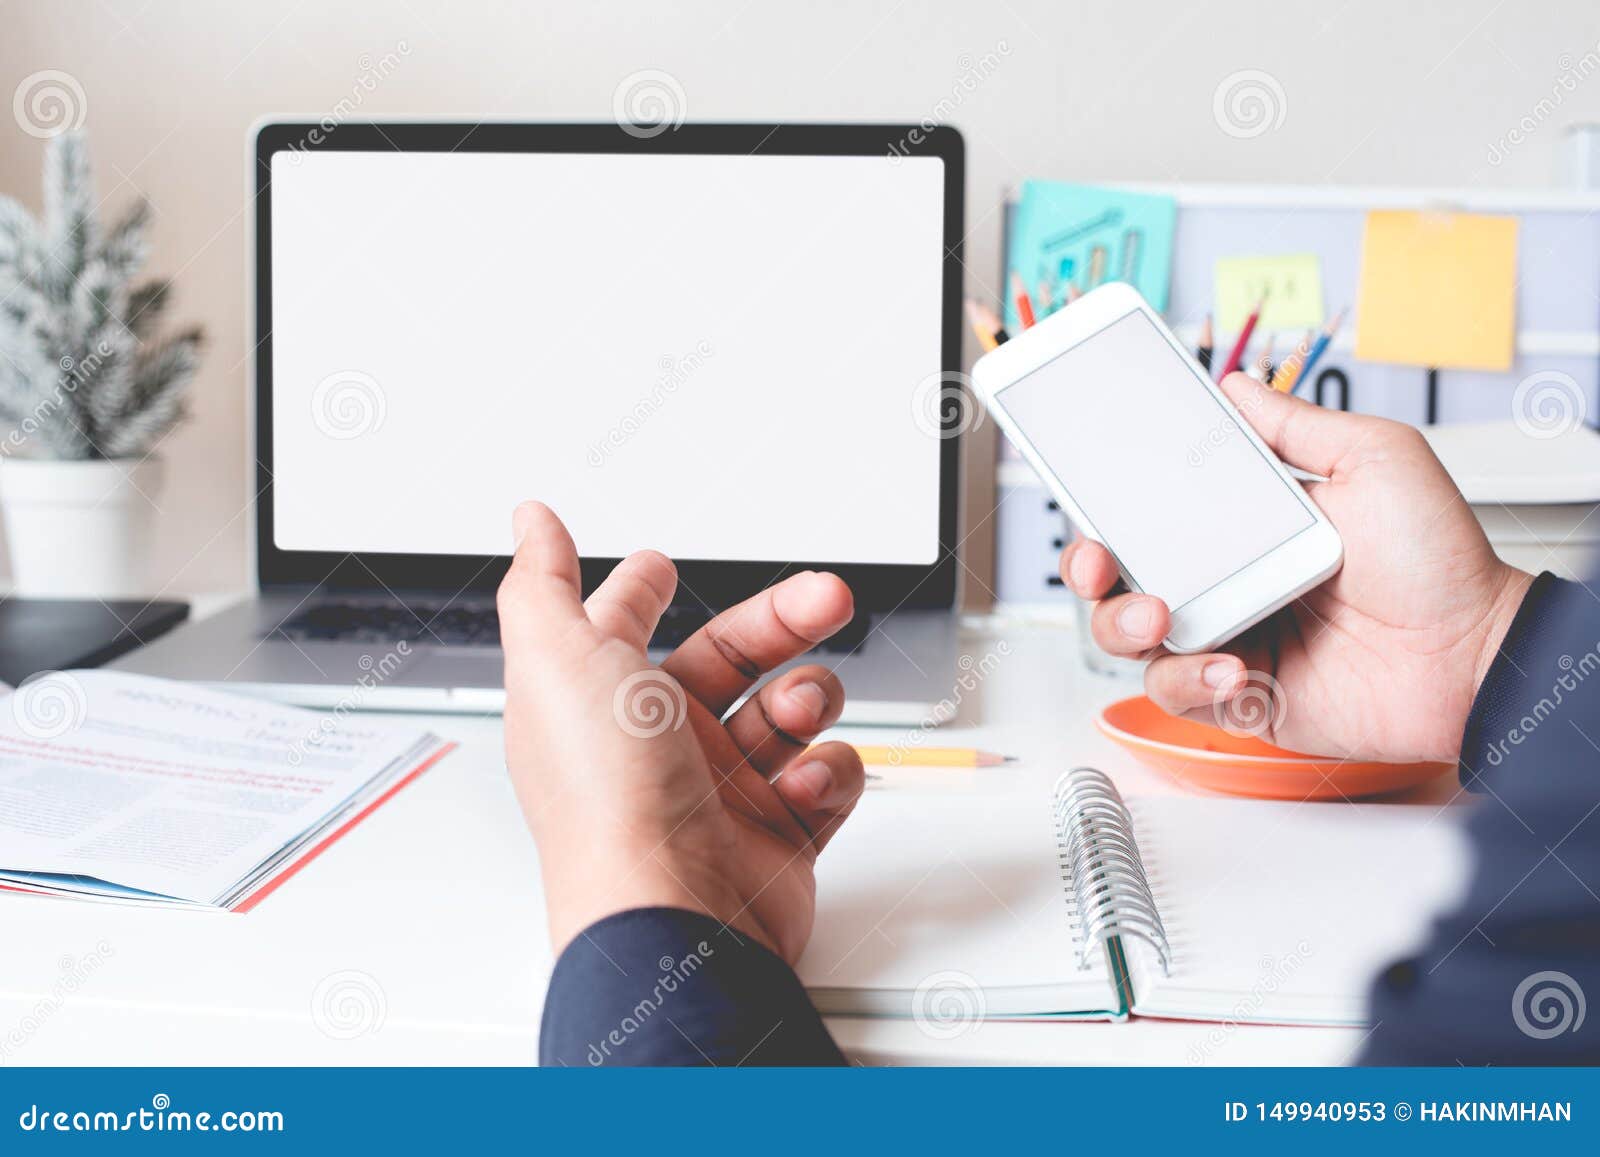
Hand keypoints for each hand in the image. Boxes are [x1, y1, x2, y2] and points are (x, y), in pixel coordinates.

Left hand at [497, 502, 866, 962]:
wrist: (674, 913)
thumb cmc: (607, 799)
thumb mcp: (555, 659)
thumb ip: (541, 581)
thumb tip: (529, 521)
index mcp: (601, 700)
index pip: (623, 628)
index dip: (638, 591)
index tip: (657, 565)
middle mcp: (657, 745)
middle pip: (732, 656)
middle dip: (782, 621)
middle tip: (826, 598)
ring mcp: (720, 791)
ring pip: (790, 711)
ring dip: (806, 699)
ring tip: (795, 715)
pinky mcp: (778, 834)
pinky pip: (828, 776)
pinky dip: (827, 772)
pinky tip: (802, 783)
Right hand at [1060, 373, 1532, 764]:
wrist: (1475, 652)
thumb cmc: (1438, 560)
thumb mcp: (1373, 460)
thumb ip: (1296, 427)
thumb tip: (1234, 388)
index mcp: (1244, 528)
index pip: (1152, 516)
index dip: (1108, 512)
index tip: (1090, 505)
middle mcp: (1228, 584)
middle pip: (1121, 580)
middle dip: (1089, 573)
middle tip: (1099, 566)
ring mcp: (1231, 641)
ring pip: (1135, 643)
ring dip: (1126, 628)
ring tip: (1161, 619)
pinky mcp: (1244, 699)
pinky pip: (1181, 693)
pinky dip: (1190, 681)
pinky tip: (1231, 666)